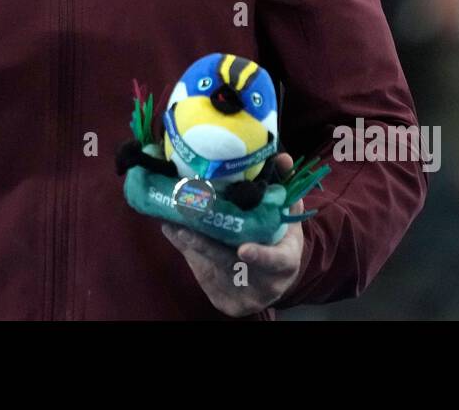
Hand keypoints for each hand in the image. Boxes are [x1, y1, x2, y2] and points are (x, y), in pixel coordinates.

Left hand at [161, 152, 305, 316]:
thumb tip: (282, 158)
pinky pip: (201, 274)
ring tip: (171, 222)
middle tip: (185, 226)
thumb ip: (285, 191)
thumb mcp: (286, 220)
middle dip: (207, 246)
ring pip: (211, 269)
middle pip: (232, 266)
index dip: (261, 256)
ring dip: (190, 244)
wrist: (272, 280)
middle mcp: (265, 283)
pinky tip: (173, 231)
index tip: (243, 249)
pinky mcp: (224, 300)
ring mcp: (243, 295)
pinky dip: (187, 251)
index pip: (277, 261)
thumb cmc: (278, 241)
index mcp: (286, 262)